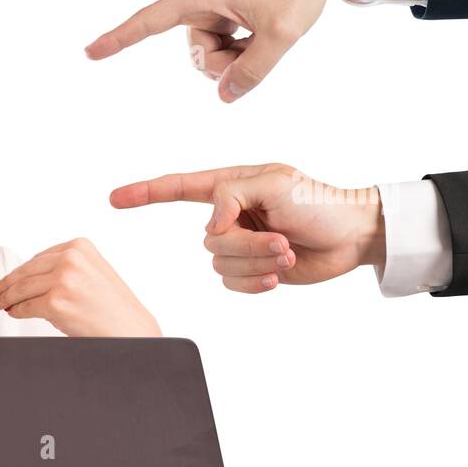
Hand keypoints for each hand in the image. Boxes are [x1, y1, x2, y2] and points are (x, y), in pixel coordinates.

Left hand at [0, 238, 160, 336]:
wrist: (130, 331)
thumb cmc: (114, 309)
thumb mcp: (92, 274)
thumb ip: (66, 269)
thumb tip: (31, 277)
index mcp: (80, 246)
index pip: (40, 257)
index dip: (22, 270)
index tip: (11, 278)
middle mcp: (71, 258)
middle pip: (27, 270)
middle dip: (9, 283)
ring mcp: (63, 280)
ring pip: (23, 288)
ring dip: (8, 297)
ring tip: (1, 303)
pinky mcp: (56, 302)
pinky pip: (26, 306)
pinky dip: (17, 311)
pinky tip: (14, 312)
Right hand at [84, 0, 350, 101]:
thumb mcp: (280, 36)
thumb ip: (251, 73)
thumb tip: (225, 97)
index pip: (150, 22)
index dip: (119, 38)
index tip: (90, 53)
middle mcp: (203, 4)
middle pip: (197, 56)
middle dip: (224, 64)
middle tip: (258, 44)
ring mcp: (217, 13)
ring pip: (213, 59)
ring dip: (239, 60)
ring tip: (265, 36)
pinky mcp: (230, 19)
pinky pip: (227, 53)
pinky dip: (246, 54)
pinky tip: (265, 35)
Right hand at [109, 164, 384, 292]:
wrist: (352, 237)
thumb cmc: (319, 202)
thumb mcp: (275, 182)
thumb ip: (231, 195)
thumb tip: (209, 227)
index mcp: (230, 186)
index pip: (178, 188)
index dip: (144, 193)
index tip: (115, 199)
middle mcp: (229, 215)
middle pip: (209, 239)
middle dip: (248, 245)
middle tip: (283, 240)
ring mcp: (239, 243)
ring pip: (220, 264)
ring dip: (258, 263)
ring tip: (287, 253)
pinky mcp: (251, 270)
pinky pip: (232, 284)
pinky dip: (256, 282)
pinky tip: (278, 275)